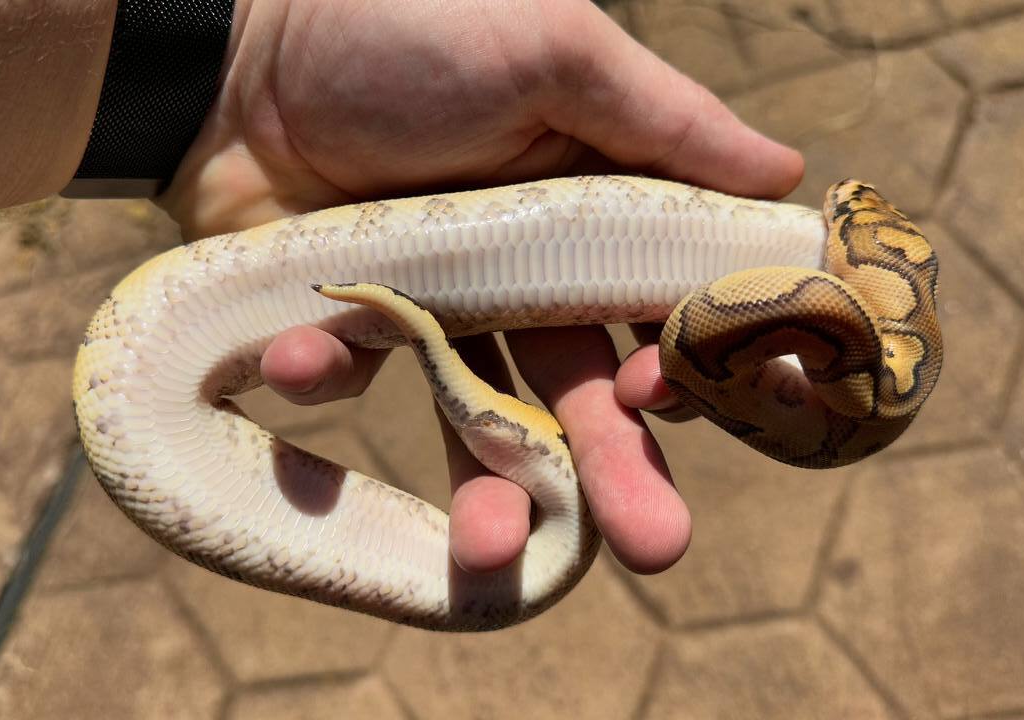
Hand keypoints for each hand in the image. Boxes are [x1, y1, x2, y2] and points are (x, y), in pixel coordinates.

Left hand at [158, 0, 803, 575]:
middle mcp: (523, 274)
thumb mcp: (553, 50)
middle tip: (655, 547)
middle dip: (618, 470)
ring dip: (488, 487)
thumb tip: (787, 177)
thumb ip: (665, 120)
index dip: (684, 364)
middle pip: (582, 390)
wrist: (235, 37)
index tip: (681, 398)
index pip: (660, 308)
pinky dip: (328, 377)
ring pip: (478, 416)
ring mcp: (435, 308)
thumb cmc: (403, 22)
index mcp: (588, 213)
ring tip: (486, 548)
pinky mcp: (350, 326)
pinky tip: (295, 361)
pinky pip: (352, 377)